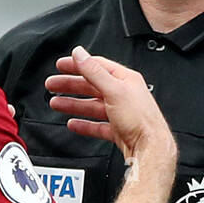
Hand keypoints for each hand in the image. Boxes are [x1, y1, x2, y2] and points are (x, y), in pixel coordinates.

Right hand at [45, 46, 175, 163]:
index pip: (97, 66)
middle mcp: (124, 94)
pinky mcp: (118, 130)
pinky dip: (83, 123)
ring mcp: (121, 113)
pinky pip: (96, 124)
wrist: (151, 148)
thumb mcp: (114, 90)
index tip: (61, 65)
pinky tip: (73, 123)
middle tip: (52, 84)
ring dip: (73, 104)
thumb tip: (80, 53)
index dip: (77, 64)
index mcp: (125, 80)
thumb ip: (94, 71)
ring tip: (56, 103)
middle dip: (70, 85)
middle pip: (91, 85)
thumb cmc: (141, 120)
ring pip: (92, 105)